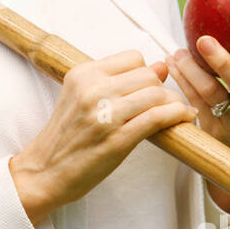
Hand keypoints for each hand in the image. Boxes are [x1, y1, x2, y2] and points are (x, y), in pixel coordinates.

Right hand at [9, 50, 198, 225]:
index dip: (144, 72)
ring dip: (172, 103)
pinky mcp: (118, 139)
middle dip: (160, 88)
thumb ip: (117, 80)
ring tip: (175, 112)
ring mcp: (105, 114)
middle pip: (148, 74)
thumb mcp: (81, 97)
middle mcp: (92, 89)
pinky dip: (177, 115)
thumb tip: (162, 65)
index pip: (133, 57)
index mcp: (82, 74)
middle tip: (160, 104)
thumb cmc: (67, 137)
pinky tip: (184, 118)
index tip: (144, 88)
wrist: (45, 171)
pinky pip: (158, 117)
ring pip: (157, 94)